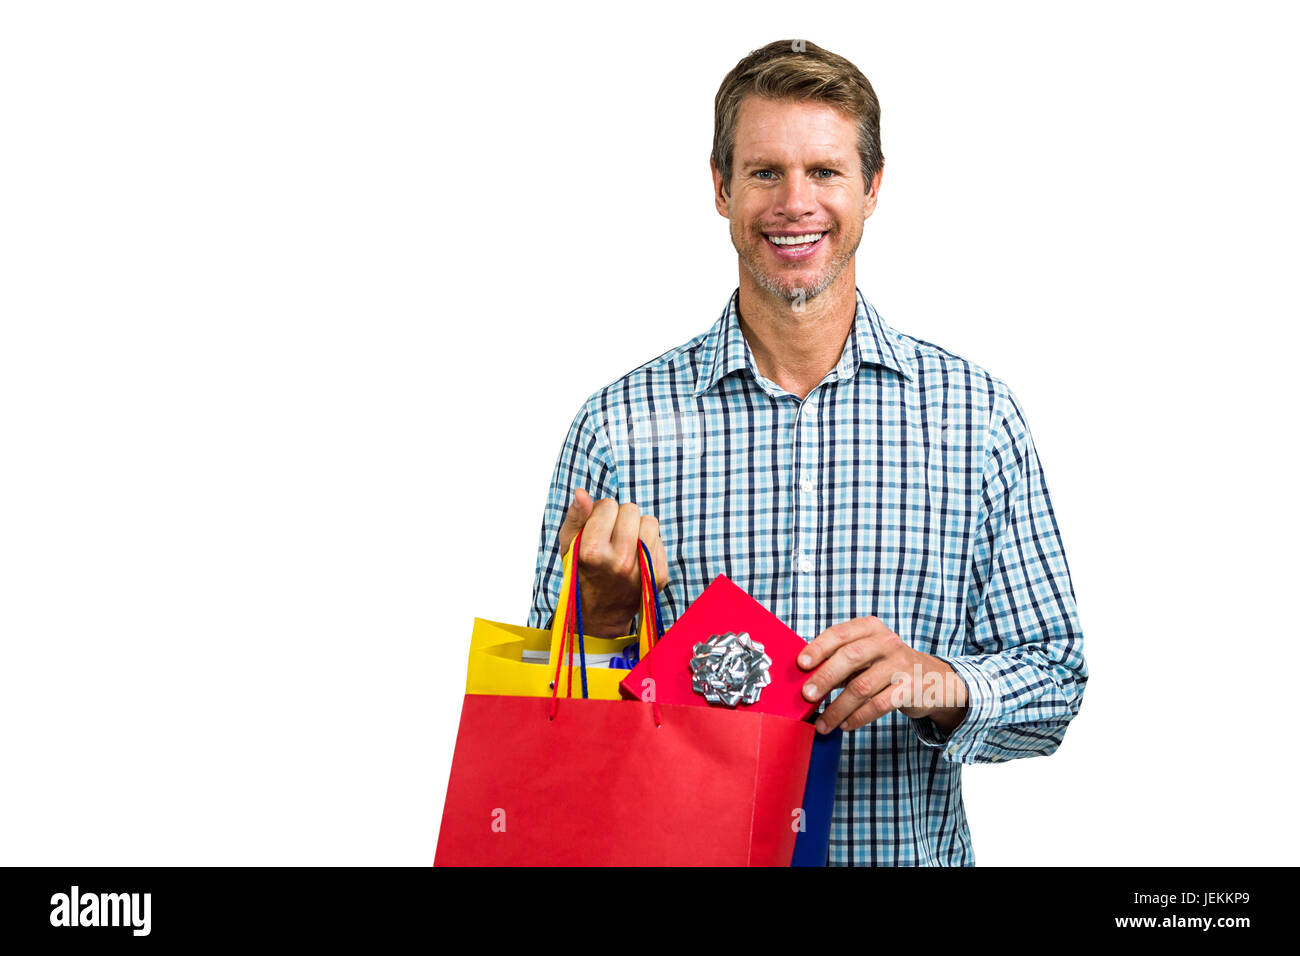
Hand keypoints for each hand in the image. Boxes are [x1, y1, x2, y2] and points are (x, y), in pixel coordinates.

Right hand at [556, 488, 668, 637]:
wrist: (601, 613)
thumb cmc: (582, 571)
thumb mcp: (569, 544)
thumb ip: (575, 516)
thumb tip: (581, 493)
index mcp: (593, 551)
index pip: (608, 505)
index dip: (601, 512)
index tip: (597, 527)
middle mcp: (619, 561)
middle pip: (631, 509)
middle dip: (620, 517)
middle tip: (612, 536)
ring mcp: (641, 570)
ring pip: (649, 521)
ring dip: (637, 527)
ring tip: (626, 543)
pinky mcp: (658, 576)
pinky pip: (660, 540)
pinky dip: (649, 543)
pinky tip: (636, 556)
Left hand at [797, 616, 967, 734]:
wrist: (935, 679)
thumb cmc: (888, 666)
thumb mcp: (867, 654)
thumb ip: (840, 660)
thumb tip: (804, 677)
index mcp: (871, 628)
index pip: (840, 633)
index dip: (818, 647)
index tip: (801, 664)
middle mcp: (887, 642)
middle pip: (850, 657)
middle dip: (825, 677)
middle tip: (807, 696)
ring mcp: (901, 664)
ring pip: (862, 687)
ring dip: (838, 708)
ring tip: (823, 723)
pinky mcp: (911, 688)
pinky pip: (879, 705)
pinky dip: (858, 717)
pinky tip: (845, 725)